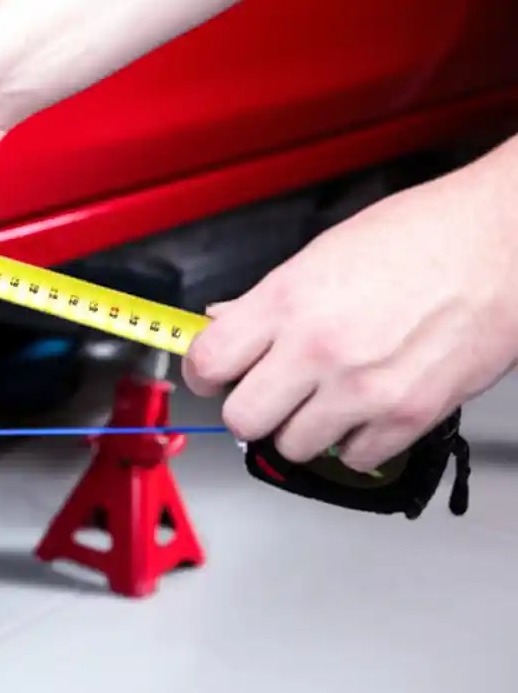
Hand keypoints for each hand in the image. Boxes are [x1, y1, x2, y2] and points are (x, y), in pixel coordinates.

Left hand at [183, 149, 517, 470]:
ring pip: (291, 446)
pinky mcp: (407, 416)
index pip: (207, 362)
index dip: (204, 374)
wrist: (503, 242)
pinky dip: (354, 442)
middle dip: (250, 407)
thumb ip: (268, 300)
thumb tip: (221, 322)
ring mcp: (362, 388)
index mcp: (289, 301)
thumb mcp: (325, 252)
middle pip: (242, 417)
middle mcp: (318, 348)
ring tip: (323, 399)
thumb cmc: (424, 235)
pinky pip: (351, 457)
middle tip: (266, 393)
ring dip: (301, 428)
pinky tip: (364, 411)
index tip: (214, 375)